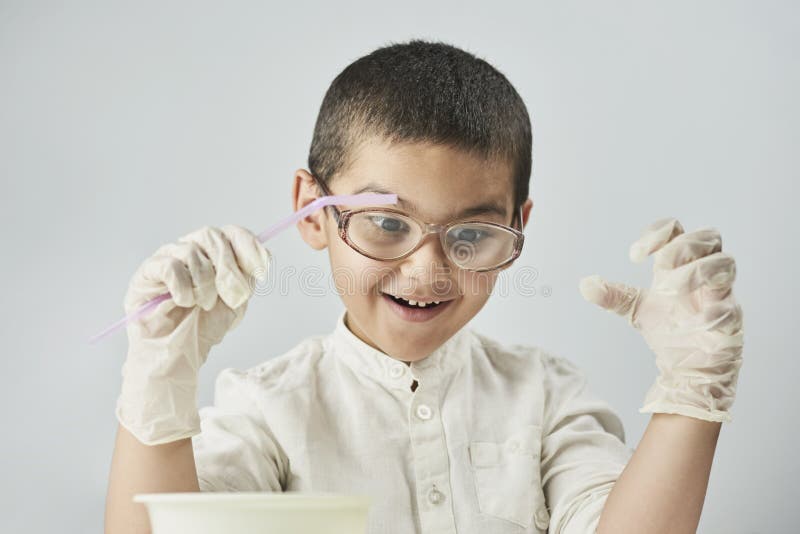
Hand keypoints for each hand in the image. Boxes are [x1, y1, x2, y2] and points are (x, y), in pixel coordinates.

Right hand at [116, 225, 270, 444]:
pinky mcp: (146, 272)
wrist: (178, 354)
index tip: (262, 268)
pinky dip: (182, 287)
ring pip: (191, 251)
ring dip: (204, 282)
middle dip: (227, 267)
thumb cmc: (203, 327)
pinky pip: (170, 266)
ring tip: (204, 304)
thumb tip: (262, 255)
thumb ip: (247, 277)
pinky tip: (183, 302)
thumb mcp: (235, 301)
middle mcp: (190, 249)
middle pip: (212, 236)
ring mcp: (167, 258)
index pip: (231, 233)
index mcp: (213, 254)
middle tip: (231, 294)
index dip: (249, 245)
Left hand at [578, 217, 743, 422]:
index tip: (634, 255)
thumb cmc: (670, 331)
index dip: (658, 233)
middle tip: (659, 265)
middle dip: (683, 245)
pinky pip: (730, 307)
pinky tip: (694, 320)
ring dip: (696, 271)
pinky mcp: (731, 321)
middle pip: (709, 237)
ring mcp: (720, 295)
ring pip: (725, 263)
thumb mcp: (637, 311)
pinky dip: (711, 309)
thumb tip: (585, 285)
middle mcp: (703, 275)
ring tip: (670, 290)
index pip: (677, 231)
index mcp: (680, 266)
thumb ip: (614, 296)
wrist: (688, 369)